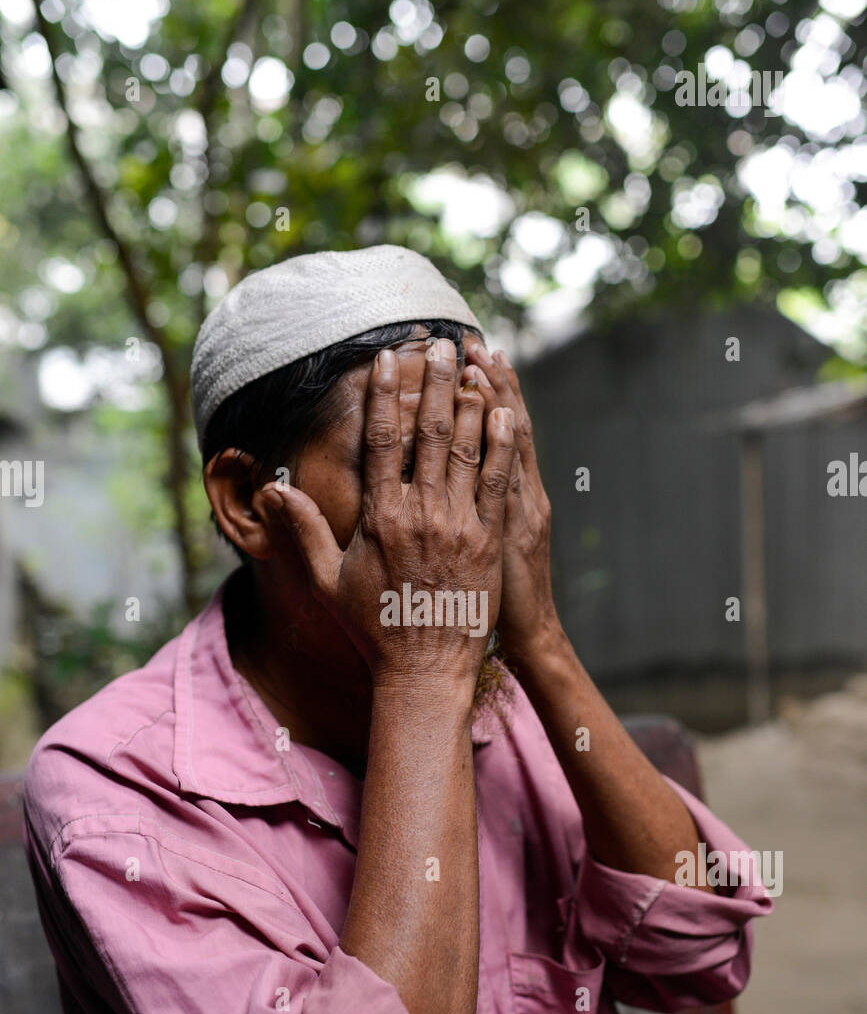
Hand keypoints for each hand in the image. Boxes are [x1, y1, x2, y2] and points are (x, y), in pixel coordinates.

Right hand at [261, 338, 516, 688]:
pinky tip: (503, 413)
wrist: (425, 671)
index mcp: (380, 518)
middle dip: (434, 381)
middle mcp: (421, 514)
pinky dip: (502, 445)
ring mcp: (460, 526)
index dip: (383, 395)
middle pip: (429, 432)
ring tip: (472, 362)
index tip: (386, 358)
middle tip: (439, 342)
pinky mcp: (491, 540)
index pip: (380, 441)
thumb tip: (275, 488)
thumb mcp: (326, 581)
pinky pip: (499, 482)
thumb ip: (302, 531)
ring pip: (468, 449)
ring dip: (470, 401)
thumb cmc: (374, 628)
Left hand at [464, 342, 561, 663]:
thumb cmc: (496, 601)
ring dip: (495, 400)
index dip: (492, 394)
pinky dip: (505, 444)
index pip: (499, 434)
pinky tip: (501, 412)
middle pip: (502, 427)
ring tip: (480, 359)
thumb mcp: (499, 546)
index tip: (477, 355)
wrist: (520, 636)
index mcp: (511, 499)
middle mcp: (517, 496)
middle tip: (471, 339)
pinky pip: (504, 479)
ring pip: (505, 444)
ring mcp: (515, 510)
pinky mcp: (509, 530)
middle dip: (488, 383)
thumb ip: (486, 506)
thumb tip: (463, 473)